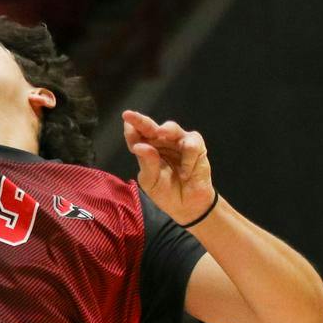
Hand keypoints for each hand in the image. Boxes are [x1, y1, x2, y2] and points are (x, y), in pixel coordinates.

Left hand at [122, 110, 215, 225]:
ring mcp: (179, 143)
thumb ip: (147, 164)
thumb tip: (140, 146)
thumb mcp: (151, 182)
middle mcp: (162, 143)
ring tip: (160, 132)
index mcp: (147, 150)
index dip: (131, 129)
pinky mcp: (197, 149)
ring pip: (172, 129)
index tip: (125, 121)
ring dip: (166, 129)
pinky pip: (191, 145)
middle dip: (141, 121)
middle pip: (151, 128)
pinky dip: (188, 159)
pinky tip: (185, 174)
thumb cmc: (166, 193)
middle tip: (130, 116)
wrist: (187, 207)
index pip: (136, 137)